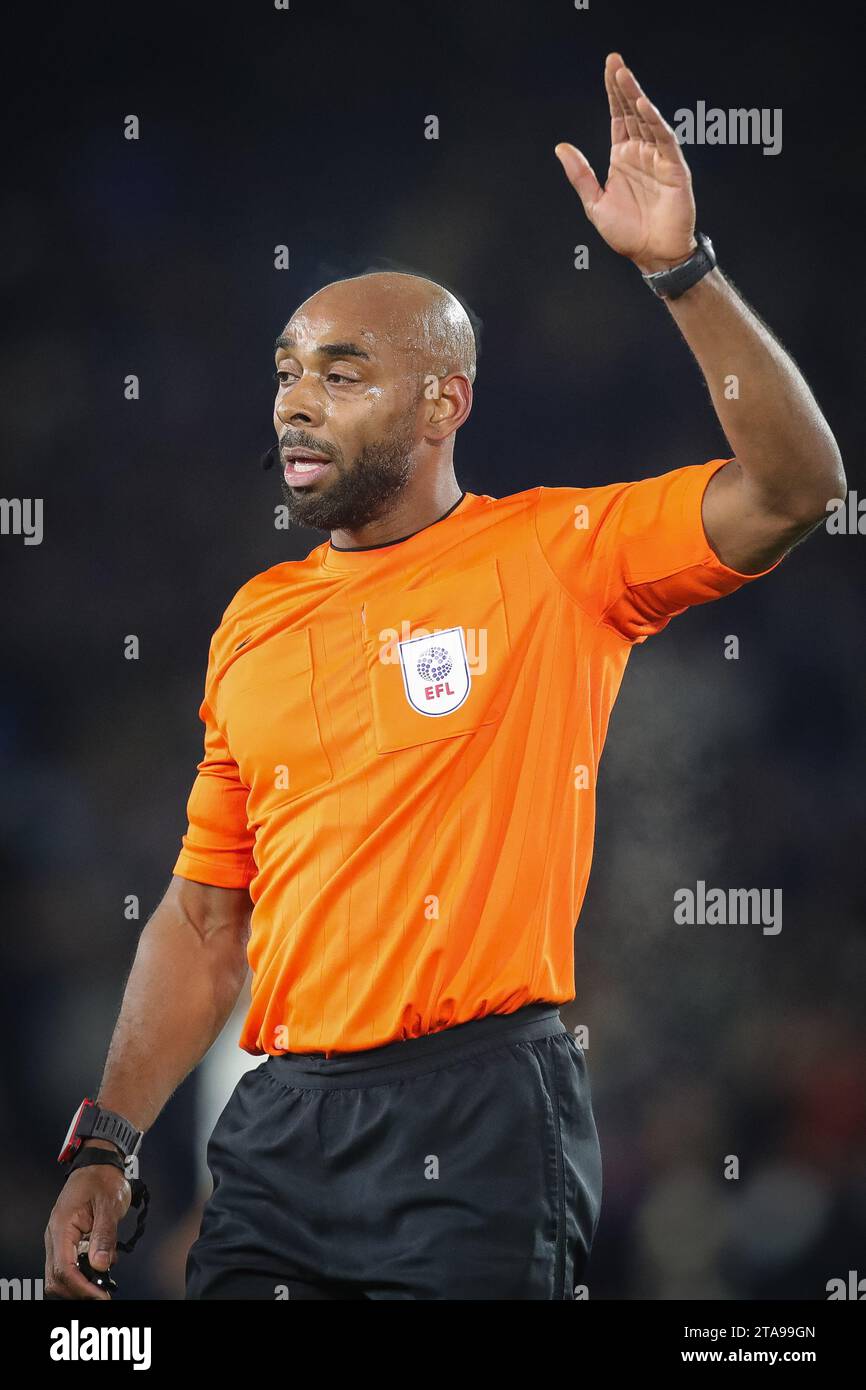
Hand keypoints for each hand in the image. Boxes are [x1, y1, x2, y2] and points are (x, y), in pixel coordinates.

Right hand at [44, 1163, 130, 1299]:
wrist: (100, 1165)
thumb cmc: (103, 1179)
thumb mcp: (109, 1204)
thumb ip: (105, 1234)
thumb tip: (101, 1265)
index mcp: (62, 1226)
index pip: (64, 1268)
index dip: (81, 1287)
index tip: (101, 1295)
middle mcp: (56, 1236)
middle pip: (57, 1278)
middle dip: (78, 1290)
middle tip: (103, 1294)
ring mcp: (60, 1239)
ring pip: (61, 1274)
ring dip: (81, 1283)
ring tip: (104, 1280)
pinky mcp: (68, 1241)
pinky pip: (70, 1264)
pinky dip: (84, 1272)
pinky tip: (102, 1266)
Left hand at [555, 52, 696, 273]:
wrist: (651, 254)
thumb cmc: (626, 232)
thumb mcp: (594, 202)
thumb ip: (580, 174)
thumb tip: (561, 147)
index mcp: (623, 157)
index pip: (618, 116)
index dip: (613, 92)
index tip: (608, 68)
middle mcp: (641, 152)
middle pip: (631, 111)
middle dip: (623, 85)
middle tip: (614, 61)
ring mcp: (658, 158)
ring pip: (647, 120)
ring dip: (636, 97)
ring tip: (624, 76)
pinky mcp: (674, 168)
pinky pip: (664, 140)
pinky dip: (654, 122)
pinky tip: (643, 106)